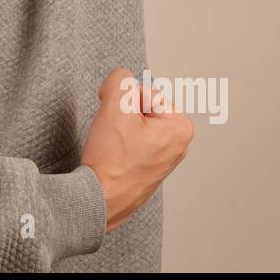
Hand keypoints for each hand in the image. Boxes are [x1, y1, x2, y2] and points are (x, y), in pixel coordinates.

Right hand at [79, 67, 195, 232]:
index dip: (122, 102)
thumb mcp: (115, 105)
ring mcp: (164, 159)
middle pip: (141, 107)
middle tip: (113, 136)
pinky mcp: (148, 170)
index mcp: (181, 127)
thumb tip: (119, 80)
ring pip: (133, 124)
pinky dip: (118, 145)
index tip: (115, 123)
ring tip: (112, 148)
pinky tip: (113, 158)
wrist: (98, 199)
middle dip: (122, 115)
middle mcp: (179, 145)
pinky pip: (131, 142)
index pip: (143, 91)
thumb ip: (119, 80)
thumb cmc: (112, 161)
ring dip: (118, 129)